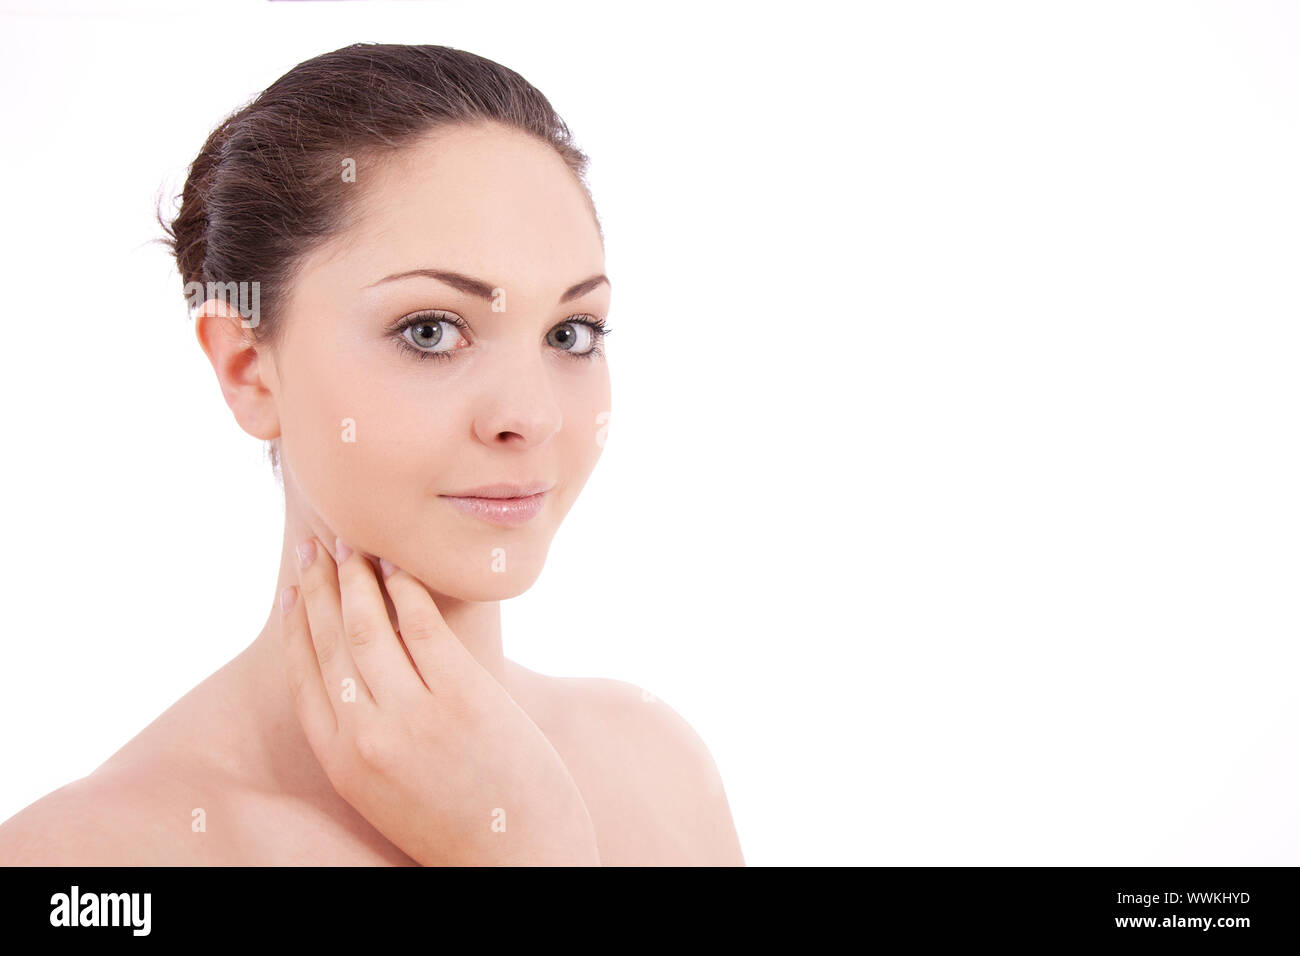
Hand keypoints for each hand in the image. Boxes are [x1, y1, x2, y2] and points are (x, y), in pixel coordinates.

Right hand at [279, 536, 600, 865]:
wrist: (515, 858)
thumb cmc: (456, 821)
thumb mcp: (386, 790)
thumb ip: (363, 738)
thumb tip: (359, 678)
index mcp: (340, 761)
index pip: (303, 675)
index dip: (296, 624)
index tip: (294, 588)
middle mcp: (366, 736)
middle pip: (329, 640)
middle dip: (319, 584)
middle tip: (315, 543)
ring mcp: (413, 716)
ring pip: (367, 625)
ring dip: (356, 576)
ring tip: (353, 544)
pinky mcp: (463, 698)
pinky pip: (422, 625)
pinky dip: (407, 588)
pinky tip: (400, 566)